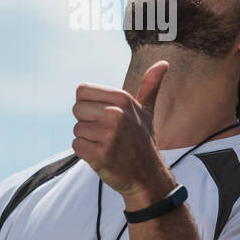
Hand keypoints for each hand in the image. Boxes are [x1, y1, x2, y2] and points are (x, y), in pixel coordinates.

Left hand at [71, 61, 173, 201]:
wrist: (147, 176)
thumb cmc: (142, 140)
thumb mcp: (147, 110)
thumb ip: (150, 85)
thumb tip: (163, 63)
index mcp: (123, 99)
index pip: (82, 91)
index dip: (89, 105)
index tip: (104, 116)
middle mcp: (116, 113)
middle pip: (77, 109)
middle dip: (87, 122)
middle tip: (106, 134)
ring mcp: (108, 135)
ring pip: (77, 129)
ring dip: (88, 139)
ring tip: (107, 145)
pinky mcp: (100, 154)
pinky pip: (76, 146)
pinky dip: (85, 153)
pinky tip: (102, 155)